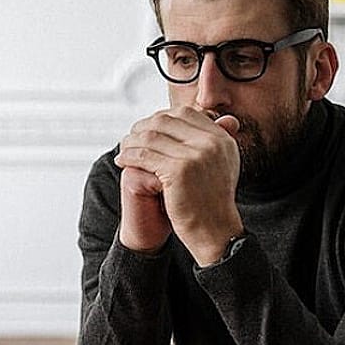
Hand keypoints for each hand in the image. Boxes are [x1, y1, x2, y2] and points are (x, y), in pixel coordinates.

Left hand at [114, 106, 243, 262]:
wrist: (216, 232)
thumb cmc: (213, 203)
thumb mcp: (221, 165)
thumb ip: (210, 141)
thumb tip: (204, 114)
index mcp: (222, 139)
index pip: (185, 113)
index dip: (162, 118)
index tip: (149, 129)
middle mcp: (213, 143)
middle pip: (166, 120)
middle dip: (144, 127)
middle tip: (131, 138)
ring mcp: (197, 155)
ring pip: (152, 136)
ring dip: (132, 141)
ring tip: (124, 149)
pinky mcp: (180, 170)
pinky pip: (145, 155)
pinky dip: (129, 156)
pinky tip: (122, 161)